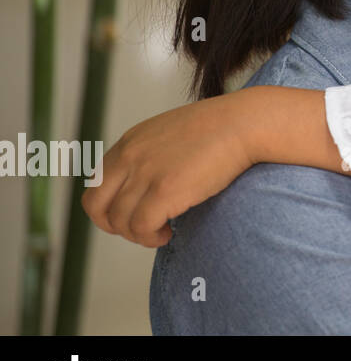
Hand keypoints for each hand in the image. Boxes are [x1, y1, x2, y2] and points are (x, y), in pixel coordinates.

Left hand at [81, 90, 258, 247]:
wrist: (245, 123)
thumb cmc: (221, 128)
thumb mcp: (171, 132)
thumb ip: (151, 153)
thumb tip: (148, 184)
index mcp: (130, 142)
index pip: (95, 184)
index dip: (109, 207)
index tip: (133, 213)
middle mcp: (130, 157)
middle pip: (95, 206)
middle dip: (113, 225)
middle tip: (140, 228)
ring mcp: (145, 174)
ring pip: (119, 222)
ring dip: (139, 235)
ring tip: (162, 231)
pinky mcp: (164, 191)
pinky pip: (141, 228)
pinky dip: (152, 238)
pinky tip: (169, 233)